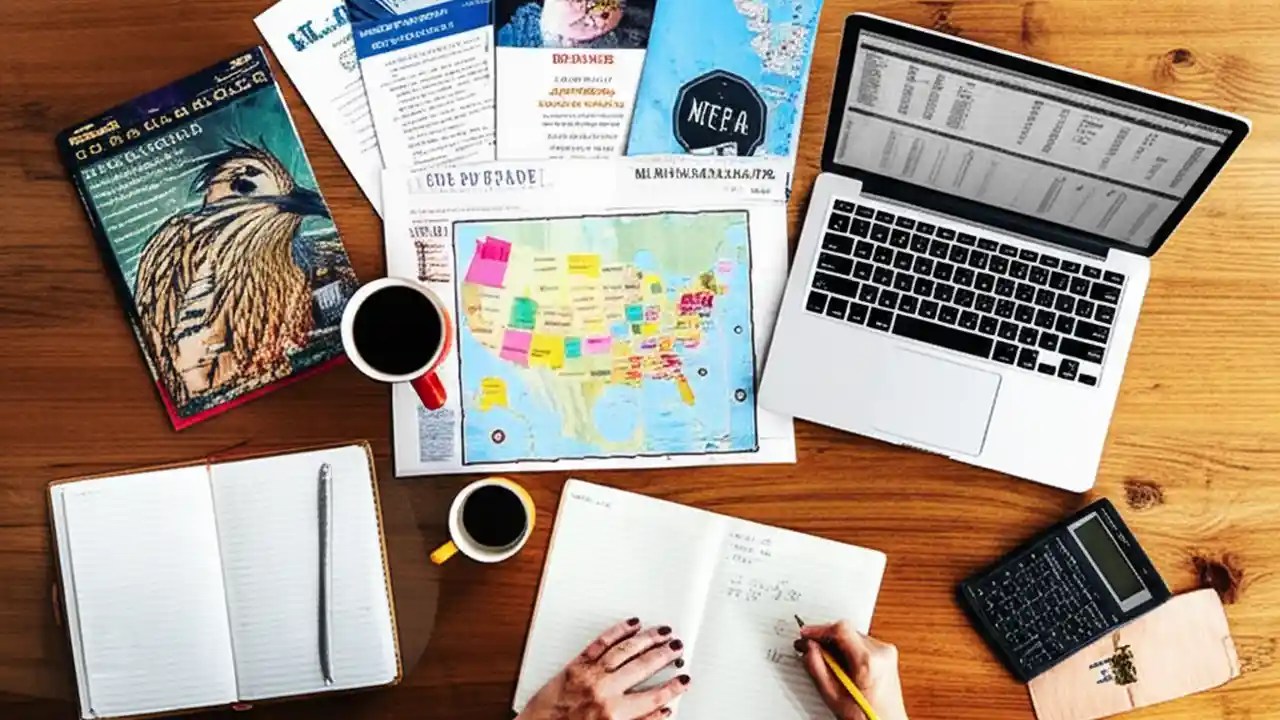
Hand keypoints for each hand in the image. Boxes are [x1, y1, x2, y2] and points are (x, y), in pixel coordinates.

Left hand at [517, 618, 689, 719]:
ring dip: (647, 639)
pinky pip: (601, 642)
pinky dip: (618, 631)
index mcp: (615, 714)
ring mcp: (590, 674)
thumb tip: (662, 712)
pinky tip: (631, 625)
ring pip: (626, 650)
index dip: (673, 687)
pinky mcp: (575, 664)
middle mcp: (604, 691)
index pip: (654, 696)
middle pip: (643, 666)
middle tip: (677, 647)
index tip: (684, 679)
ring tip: (662, 632)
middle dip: (664, 655)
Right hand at [795, 622, 908, 719]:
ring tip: (826, 662)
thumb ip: (817, 667)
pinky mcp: (887, 654)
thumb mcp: (833, 696)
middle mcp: (881, 651)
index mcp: (868, 661)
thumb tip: (807, 648)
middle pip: (846, 631)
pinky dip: (847, 649)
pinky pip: (861, 643)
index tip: (805, 634)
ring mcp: (886, 652)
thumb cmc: (865, 717)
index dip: (819, 629)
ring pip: (852, 636)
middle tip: (809, 649)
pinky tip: (841, 664)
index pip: (841, 629)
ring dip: (836, 645)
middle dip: (825, 639)